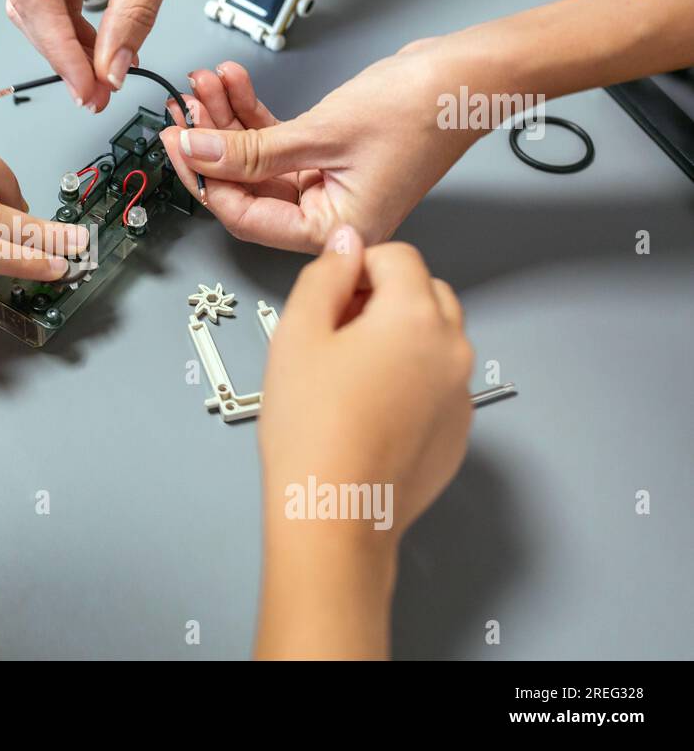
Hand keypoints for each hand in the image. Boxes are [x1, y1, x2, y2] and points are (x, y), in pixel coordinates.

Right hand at [6, 0, 247, 110]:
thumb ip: (136, 12)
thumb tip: (110, 67)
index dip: (56, 44)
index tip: (83, 82)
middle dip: (59, 51)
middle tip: (92, 92)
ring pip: (37, 1)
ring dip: (65, 43)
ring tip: (99, 78)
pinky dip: (75, 25)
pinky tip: (99, 49)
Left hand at [161, 44, 484, 251]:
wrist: (469, 73)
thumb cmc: (424, 110)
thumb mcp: (321, 132)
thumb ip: (252, 150)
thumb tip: (199, 153)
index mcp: (335, 232)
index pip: (247, 218)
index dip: (205, 181)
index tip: (178, 146)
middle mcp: (329, 216)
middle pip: (246, 188)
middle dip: (211, 144)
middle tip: (182, 113)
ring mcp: (328, 185)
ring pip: (257, 160)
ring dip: (228, 122)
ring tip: (206, 86)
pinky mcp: (328, 156)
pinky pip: (276, 142)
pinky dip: (252, 115)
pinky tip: (232, 86)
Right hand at [255, 227, 472, 657]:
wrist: (334, 513)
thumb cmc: (311, 429)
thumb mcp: (297, 335)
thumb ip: (325, 275)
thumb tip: (346, 245)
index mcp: (415, 316)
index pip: (398, 256)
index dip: (357, 267)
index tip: (329, 297)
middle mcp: (452, 349)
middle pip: (426, 293)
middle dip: (385, 298)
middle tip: (335, 334)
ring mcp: (461, 393)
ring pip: (436, 340)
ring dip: (400, 338)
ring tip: (348, 377)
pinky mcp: (458, 432)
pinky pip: (439, 384)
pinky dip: (411, 382)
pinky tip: (368, 412)